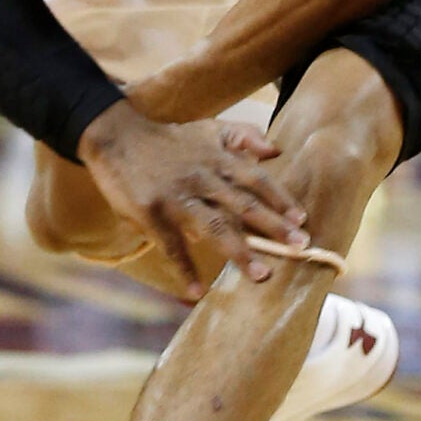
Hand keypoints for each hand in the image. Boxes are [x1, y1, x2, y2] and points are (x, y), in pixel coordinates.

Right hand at [76, 102, 306, 299]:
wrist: (117, 136)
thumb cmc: (168, 139)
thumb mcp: (207, 128)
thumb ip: (243, 136)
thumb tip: (277, 150)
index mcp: (217, 159)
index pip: (256, 179)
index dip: (280, 198)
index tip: (302, 220)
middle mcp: (203, 177)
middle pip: (243, 203)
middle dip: (273, 227)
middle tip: (299, 247)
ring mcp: (177, 196)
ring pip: (213, 225)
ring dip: (239, 251)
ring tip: (260, 275)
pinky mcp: (152, 212)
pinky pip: (172, 245)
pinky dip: (184, 269)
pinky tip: (196, 291)